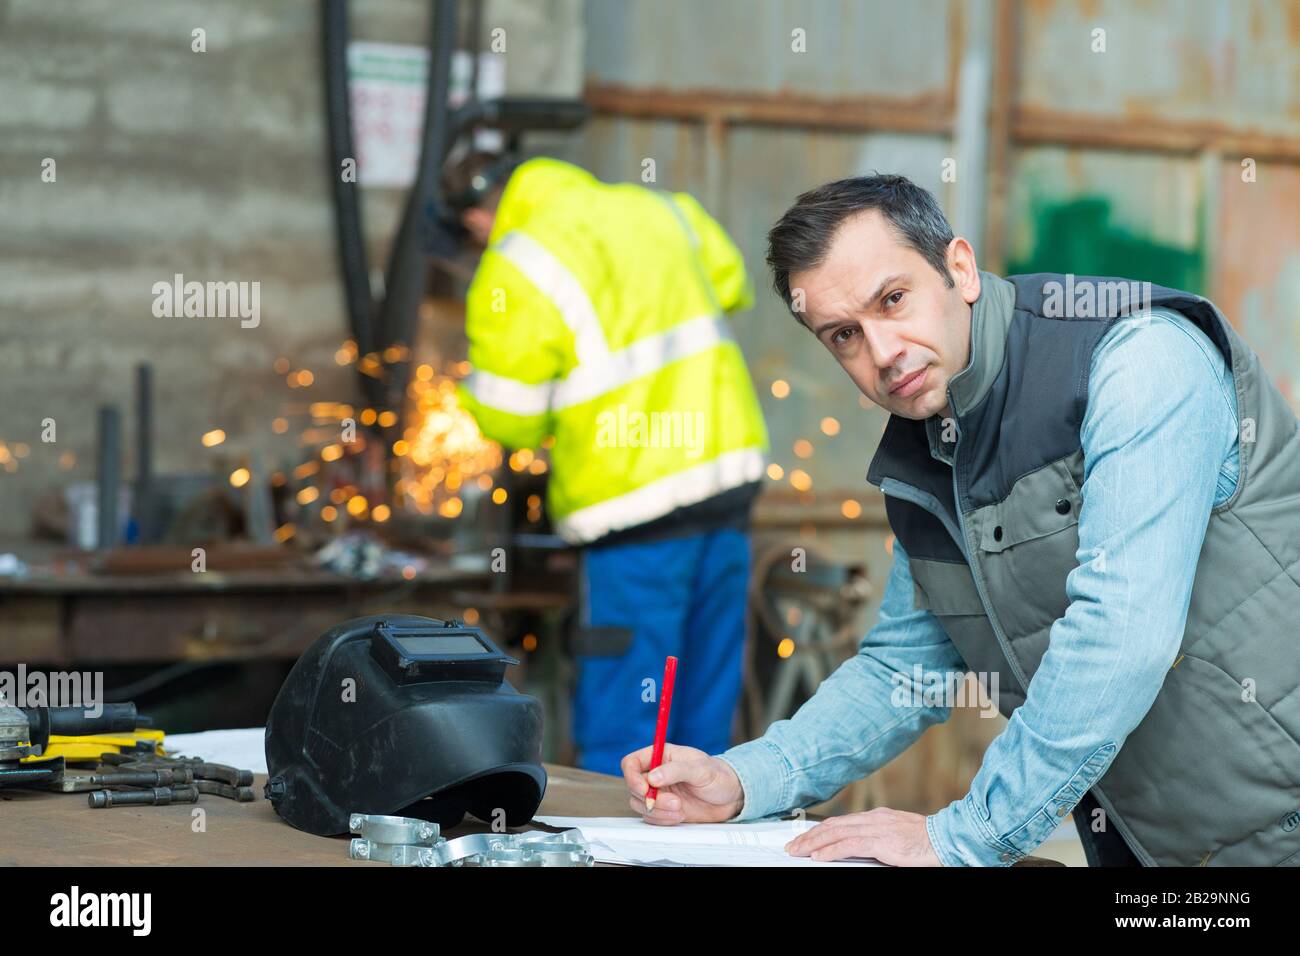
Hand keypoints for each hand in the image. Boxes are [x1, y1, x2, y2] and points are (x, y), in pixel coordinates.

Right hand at [620, 743, 743, 824]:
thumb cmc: (718, 775)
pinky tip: (680, 816)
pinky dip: (662, 820)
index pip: (632, 762)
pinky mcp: (664, 810)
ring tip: (680, 809)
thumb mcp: (700, 768)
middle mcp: (656, 774)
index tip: (645, 789)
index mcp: (661, 756)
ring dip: (657, 811)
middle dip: (651, 798)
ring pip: (639, 804)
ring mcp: (659, 793)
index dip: (632, 776)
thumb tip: (653, 777)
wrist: (731, 797)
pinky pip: (651, 817)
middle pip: (633, 786)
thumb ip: (676, 770)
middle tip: (674, 802)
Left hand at [784, 808, 943, 865]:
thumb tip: (857, 849)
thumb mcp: (895, 837)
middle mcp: (872, 819)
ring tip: (798, 851)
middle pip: (833, 826)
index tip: (805, 839)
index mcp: (876, 817)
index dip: (820, 831)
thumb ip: (876, 840)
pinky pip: (849, 845)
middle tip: (793, 846)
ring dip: (814, 843)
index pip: (840, 822)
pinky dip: (830, 850)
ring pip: (836, 834)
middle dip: (810, 837)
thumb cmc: (925, 842)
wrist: (946, 839)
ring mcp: (876, 828)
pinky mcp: (881, 841)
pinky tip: (818, 855)